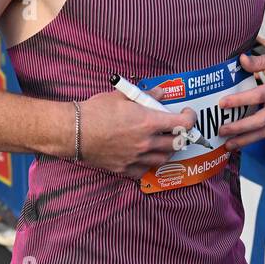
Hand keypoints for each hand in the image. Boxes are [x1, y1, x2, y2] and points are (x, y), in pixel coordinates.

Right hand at [75, 89, 196, 179]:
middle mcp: (146, 142)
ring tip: (164, 143)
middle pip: (176, 143)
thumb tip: (161, 92)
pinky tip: (146, 157)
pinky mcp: (125, 169)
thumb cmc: (96, 111)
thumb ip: (146, 95)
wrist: (74, 131)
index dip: (190, 118)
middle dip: (181, 135)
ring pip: (163, 159)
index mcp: (148, 122)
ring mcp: (136, 158)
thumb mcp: (122, 96)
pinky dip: (149, 164)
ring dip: (168, 150)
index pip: (182, 123)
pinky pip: (145, 171)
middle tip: (177, 128)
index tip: (188, 113)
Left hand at [217, 50, 264, 150]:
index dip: (239, 100)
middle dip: (239, 129)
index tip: (222, 103)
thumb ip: (258, 61)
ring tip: (228, 146)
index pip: (258, 97)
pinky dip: (253, 138)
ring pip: (264, 132)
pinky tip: (239, 141)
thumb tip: (240, 60)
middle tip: (221, 131)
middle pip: (260, 122)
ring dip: (245, 141)